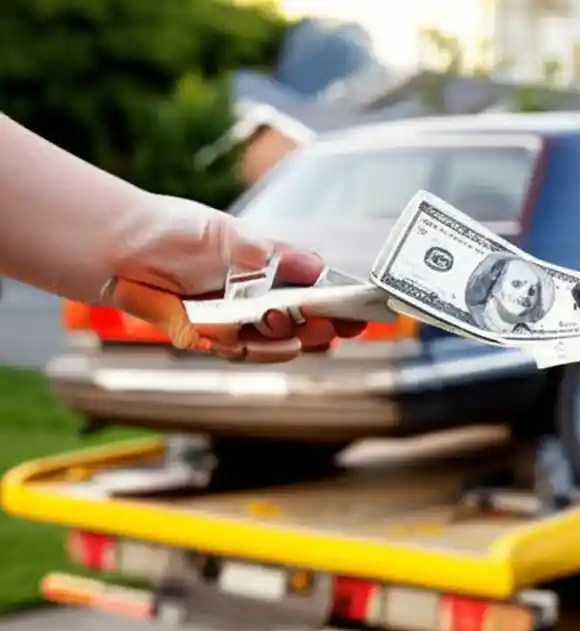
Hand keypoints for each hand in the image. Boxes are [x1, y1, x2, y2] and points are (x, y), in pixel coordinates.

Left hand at [102, 194, 366, 361]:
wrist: (117, 251)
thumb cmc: (170, 230)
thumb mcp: (223, 232)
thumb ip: (265, 251)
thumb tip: (311, 263)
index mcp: (268, 267)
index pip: (315, 288)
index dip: (339, 301)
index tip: (362, 309)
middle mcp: (255, 295)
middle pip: (304, 321)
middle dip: (323, 326)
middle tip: (337, 327)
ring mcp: (235, 318)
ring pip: (277, 341)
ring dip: (291, 339)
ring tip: (298, 333)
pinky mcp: (210, 336)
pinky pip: (241, 352)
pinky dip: (257, 349)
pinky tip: (268, 342)